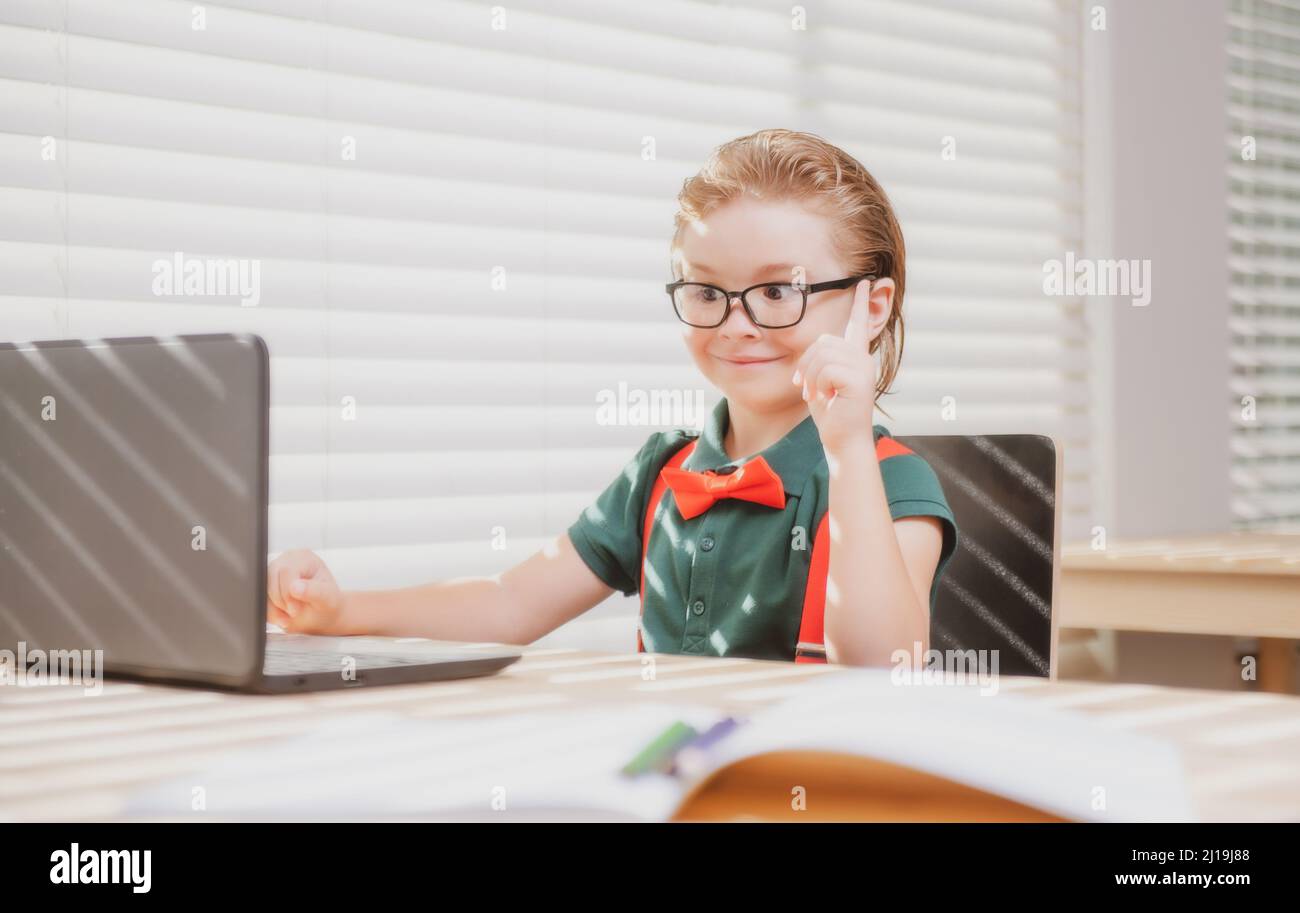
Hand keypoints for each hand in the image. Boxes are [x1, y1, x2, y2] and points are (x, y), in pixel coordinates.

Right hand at [266, 549, 345, 634]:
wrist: (323, 613)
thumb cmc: (327, 602)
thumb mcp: (327, 598)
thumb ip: (314, 591)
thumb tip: (294, 587)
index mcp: (304, 557)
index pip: (286, 571)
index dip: (287, 593)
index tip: (297, 610)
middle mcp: (286, 560)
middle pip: (269, 578)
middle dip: (280, 601)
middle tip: (294, 613)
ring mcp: (273, 571)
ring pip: (259, 589)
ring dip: (273, 608)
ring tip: (290, 615)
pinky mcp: (265, 585)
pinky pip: (258, 599)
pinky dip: (269, 612)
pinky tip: (283, 616)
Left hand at [791, 290, 879, 453]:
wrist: (843, 441)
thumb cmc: (831, 413)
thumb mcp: (822, 381)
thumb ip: (821, 360)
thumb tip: (819, 346)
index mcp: (856, 357)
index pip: (859, 324)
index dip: (861, 303)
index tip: (865, 281)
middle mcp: (863, 358)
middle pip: (824, 342)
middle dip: (806, 364)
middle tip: (806, 386)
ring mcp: (863, 368)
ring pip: (822, 354)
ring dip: (811, 377)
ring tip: (816, 395)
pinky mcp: (858, 380)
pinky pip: (825, 369)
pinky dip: (817, 385)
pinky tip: (825, 398)